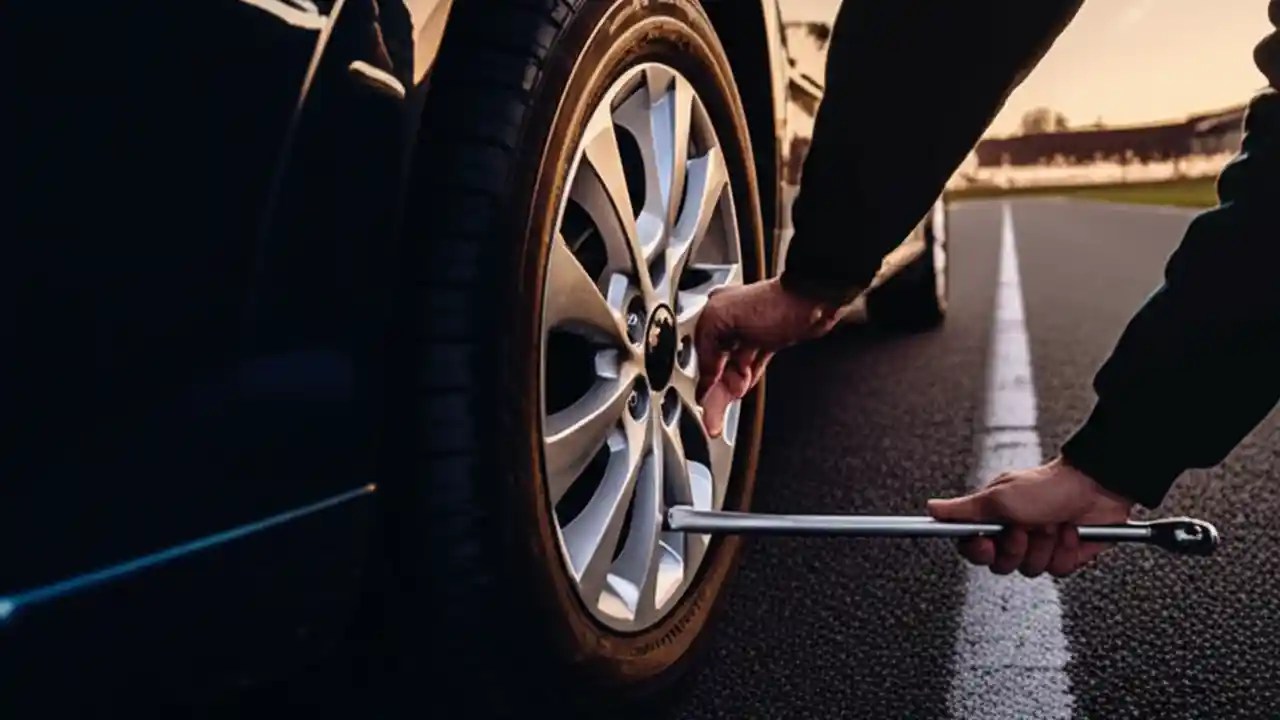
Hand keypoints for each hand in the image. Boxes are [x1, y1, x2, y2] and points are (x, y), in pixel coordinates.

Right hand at [695, 278, 840, 436]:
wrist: (813, 302)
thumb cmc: (772, 304)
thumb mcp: (722, 319)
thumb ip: (707, 348)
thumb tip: (706, 376)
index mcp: (714, 314)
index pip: (701, 357)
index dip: (703, 382)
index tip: (702, 405)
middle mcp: (730, 323)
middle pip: (717, 367)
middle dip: (715, 394)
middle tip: (712, 420)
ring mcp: (750, 332)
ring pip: (733, 369)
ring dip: (728, 391)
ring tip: (721, 415)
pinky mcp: (768, 339)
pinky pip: (751, 364)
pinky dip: (745, 379)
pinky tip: (740, 391)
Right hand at [926, 457, 1134, 577]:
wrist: (1096, 487)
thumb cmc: (1046, 486)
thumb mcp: (999, 497)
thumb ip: (963, 510)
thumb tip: (931, 509)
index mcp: (994, 519)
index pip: (971, 548)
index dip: (978, 550)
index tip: (985, 542)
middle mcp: (1014, 535)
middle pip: (1001, 565)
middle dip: (1017, 547)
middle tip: (1026, 526)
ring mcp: (1040, 547)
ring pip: (1031, 569)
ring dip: (1045, 545)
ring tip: (1053, 523)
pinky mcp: (1064, 556)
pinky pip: (1058, 571)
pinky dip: (1066, 551)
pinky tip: (1071, 532)